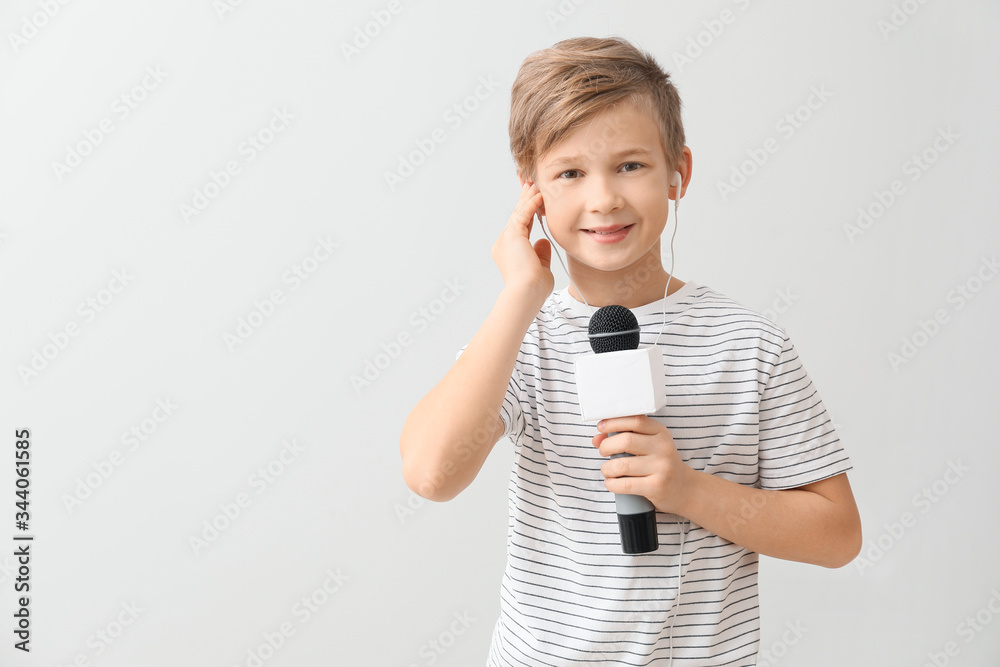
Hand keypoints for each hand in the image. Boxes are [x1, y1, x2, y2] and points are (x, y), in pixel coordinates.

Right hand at [491, 181, 553, 302]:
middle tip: (530, 184)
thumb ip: (540, 253)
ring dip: (527, 197)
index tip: (534, 201)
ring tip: (535, 184)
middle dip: (525, 199)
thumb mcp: (540, 267)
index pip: (521, 226)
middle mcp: (505, 242)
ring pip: (518, 212)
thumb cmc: (533, 287)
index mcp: (509, 250)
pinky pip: (523, 214)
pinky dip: (531, 204)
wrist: (526, 292)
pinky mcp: (512, 235)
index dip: (528, 212)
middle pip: (517, 215)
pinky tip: (539, 195)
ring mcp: (506, 238)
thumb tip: (543, 241)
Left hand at [593, 415, 693, 514]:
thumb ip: (624, 438)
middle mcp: (663, 448)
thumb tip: (597, 439)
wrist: (685, 489)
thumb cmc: (660, 465)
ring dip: (607, 469)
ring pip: (622, 465)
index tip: (601, 427)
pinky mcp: (656, 486)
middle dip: (606, 446)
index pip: (635, 421)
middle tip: (603, 452)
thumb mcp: (649, 446)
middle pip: (625, 441)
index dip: (614, 422)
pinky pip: (625, 485)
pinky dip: (611, 484)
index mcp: (661, 433)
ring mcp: (661, 468)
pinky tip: (611, 483)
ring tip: (608, 471)